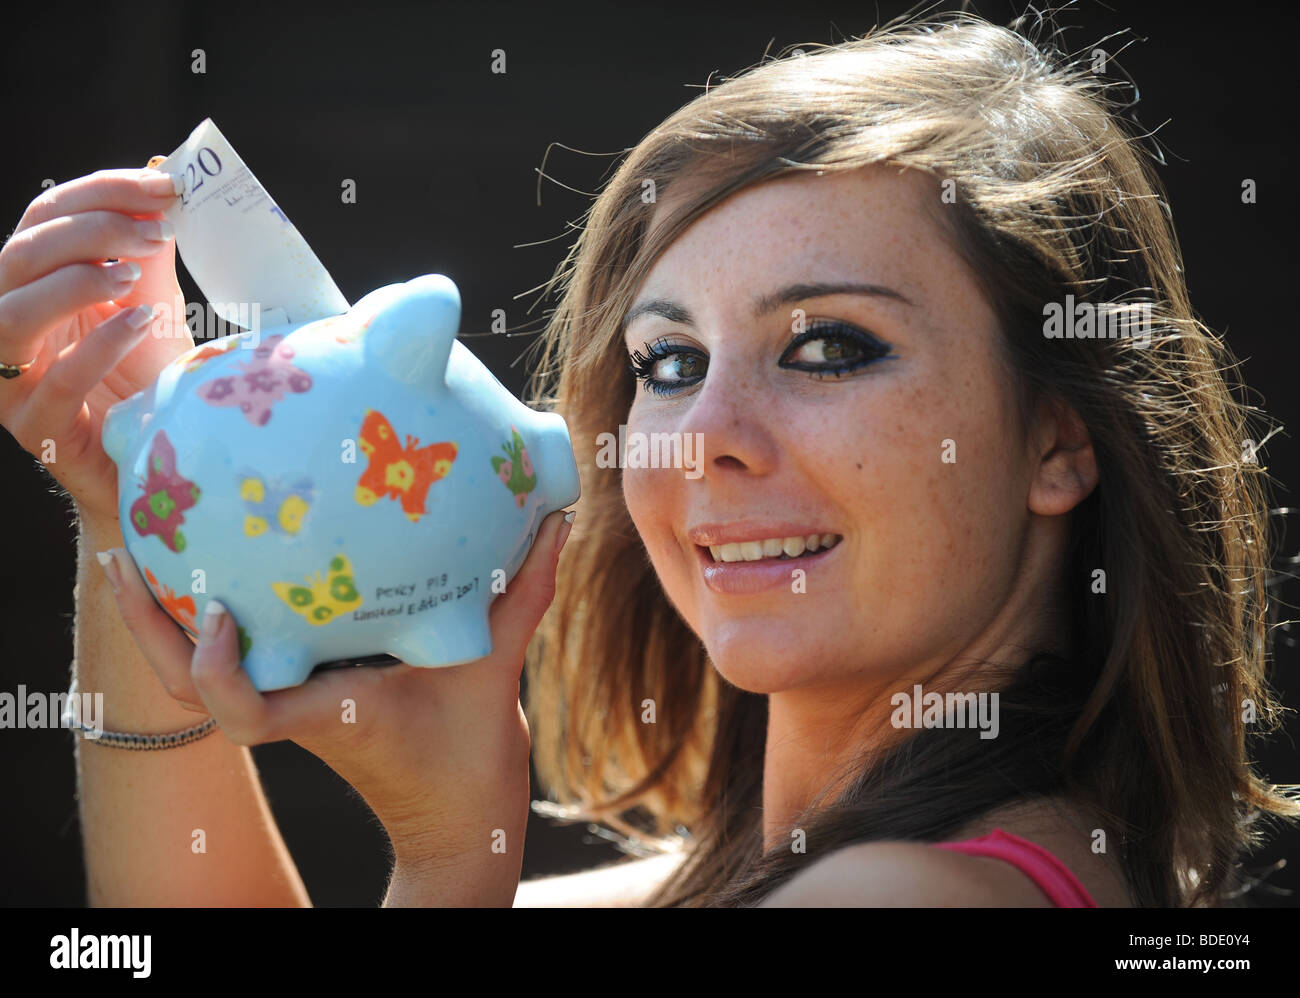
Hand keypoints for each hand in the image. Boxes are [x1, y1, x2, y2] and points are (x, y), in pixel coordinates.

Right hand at [0, 166, 191, 523]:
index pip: (45, 218)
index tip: (165, 184)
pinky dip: (98, 346)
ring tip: (134, 274)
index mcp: (32, 284)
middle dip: (92, 231)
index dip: (100, 193)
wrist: (157, 458)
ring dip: (75, 282)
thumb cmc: (148, 377)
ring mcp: (13, 380)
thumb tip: (163, 174)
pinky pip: (57, 381)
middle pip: (22, 256)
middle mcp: (8, 323)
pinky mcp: (37, 429)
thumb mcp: (152, 302)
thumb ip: (148, 249)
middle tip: (158, 231)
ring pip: (13, 314)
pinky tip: (139, 322)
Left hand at [98, 506, 576, 903]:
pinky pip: (237, 662)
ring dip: (162, 622)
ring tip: (138, 552)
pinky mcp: (299, 703)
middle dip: (148, 624)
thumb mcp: (496, 674)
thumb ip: (523, 596)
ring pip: (200, 676)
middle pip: (190, 686)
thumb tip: (555, 522)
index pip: (244, 714)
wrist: (457, 822)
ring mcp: (291, 711)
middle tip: (124, 550)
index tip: (216, 614)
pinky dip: (209, 626)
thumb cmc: (469, 761)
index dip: (214, 669)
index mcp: (329, 716)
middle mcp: (297, 714)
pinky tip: (212, 575)